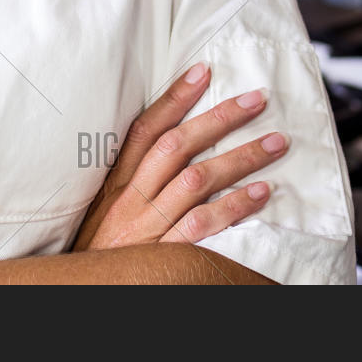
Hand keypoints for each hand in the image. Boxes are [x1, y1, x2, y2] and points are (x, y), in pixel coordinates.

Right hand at [72, 63, 285, 251]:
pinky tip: (260, 193)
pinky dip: (233, 207)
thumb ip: (135, 177)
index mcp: (116, 183)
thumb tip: (173, 139)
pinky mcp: (164, 255)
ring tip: (275, 143)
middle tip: (257, 99)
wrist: (86, 290)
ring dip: (240, 158)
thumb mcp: (107, 208)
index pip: (145, 129)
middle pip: (177, 147)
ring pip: (196, 181)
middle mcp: (131, 199)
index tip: (203, 70)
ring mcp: (148, 226)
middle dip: (220, 119)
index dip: (174, 98)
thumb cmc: (102, 249)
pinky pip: (201, 226)